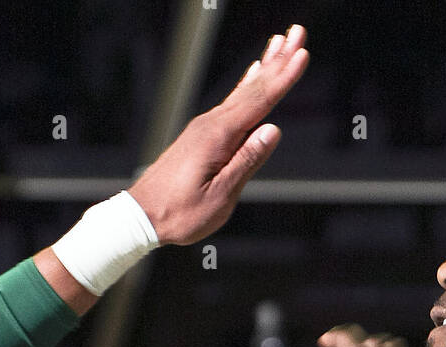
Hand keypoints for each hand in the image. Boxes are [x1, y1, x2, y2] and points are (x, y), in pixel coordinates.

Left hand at [128, 25, 308, 245]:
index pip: (259, 102)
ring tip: (280, 44)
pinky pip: (232, 102)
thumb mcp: (220, 196)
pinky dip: (246, 85)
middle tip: (298, 32)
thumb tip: (272, 131)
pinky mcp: (202, 135)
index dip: (283, 78)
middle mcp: (211, 124)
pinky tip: (252, 74)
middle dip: (278, 59)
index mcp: (218, 136)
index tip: (302, 55)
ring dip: (265, 66)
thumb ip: (247, 161)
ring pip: (243, 91)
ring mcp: (205, 127)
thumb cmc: (180, 212)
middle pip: (252, 87)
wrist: (143, 215)